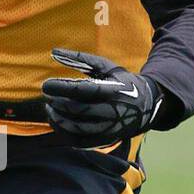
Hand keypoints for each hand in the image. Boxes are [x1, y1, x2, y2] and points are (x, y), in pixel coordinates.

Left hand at [42, 48, 162, 145]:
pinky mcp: (104, 140)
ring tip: (49, 108)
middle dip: (58, 103)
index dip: (61, 88)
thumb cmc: (121, 82)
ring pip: (77, 128)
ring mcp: (109, 128)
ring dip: (58, 119)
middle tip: (47, 96)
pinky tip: (56, 121)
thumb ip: (81, 58)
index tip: (46, 85)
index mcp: (113, 90)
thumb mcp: (107, 66)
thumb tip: (54, 52)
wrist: (147, 106)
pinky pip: (79, 141)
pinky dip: (63, 132)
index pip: (82, 91)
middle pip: (78, 110)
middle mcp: (112, 111)